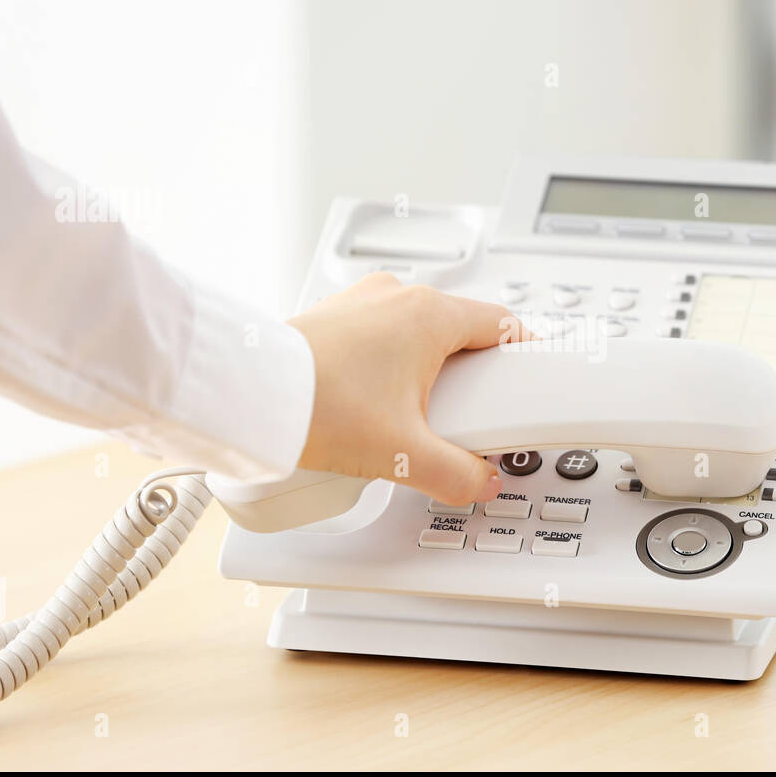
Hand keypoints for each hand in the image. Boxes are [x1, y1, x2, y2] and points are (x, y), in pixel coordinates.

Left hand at [287, 272, 532, 504]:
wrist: (249, 395)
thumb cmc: (318, 404)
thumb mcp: (405, 454)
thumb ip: (457, 473)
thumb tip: (478, 480)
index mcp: (429, 314)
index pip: (500, 322)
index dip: (521, 350)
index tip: (526, 369)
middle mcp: (397, 296)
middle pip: (457, 329)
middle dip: (467, 372)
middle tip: (464, 411)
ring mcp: (361, 302)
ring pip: (415, 331)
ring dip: (423, 368)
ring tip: (410, 414)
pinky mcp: (331, 317)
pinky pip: (378, 335)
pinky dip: (386, 363)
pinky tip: (372, 402)